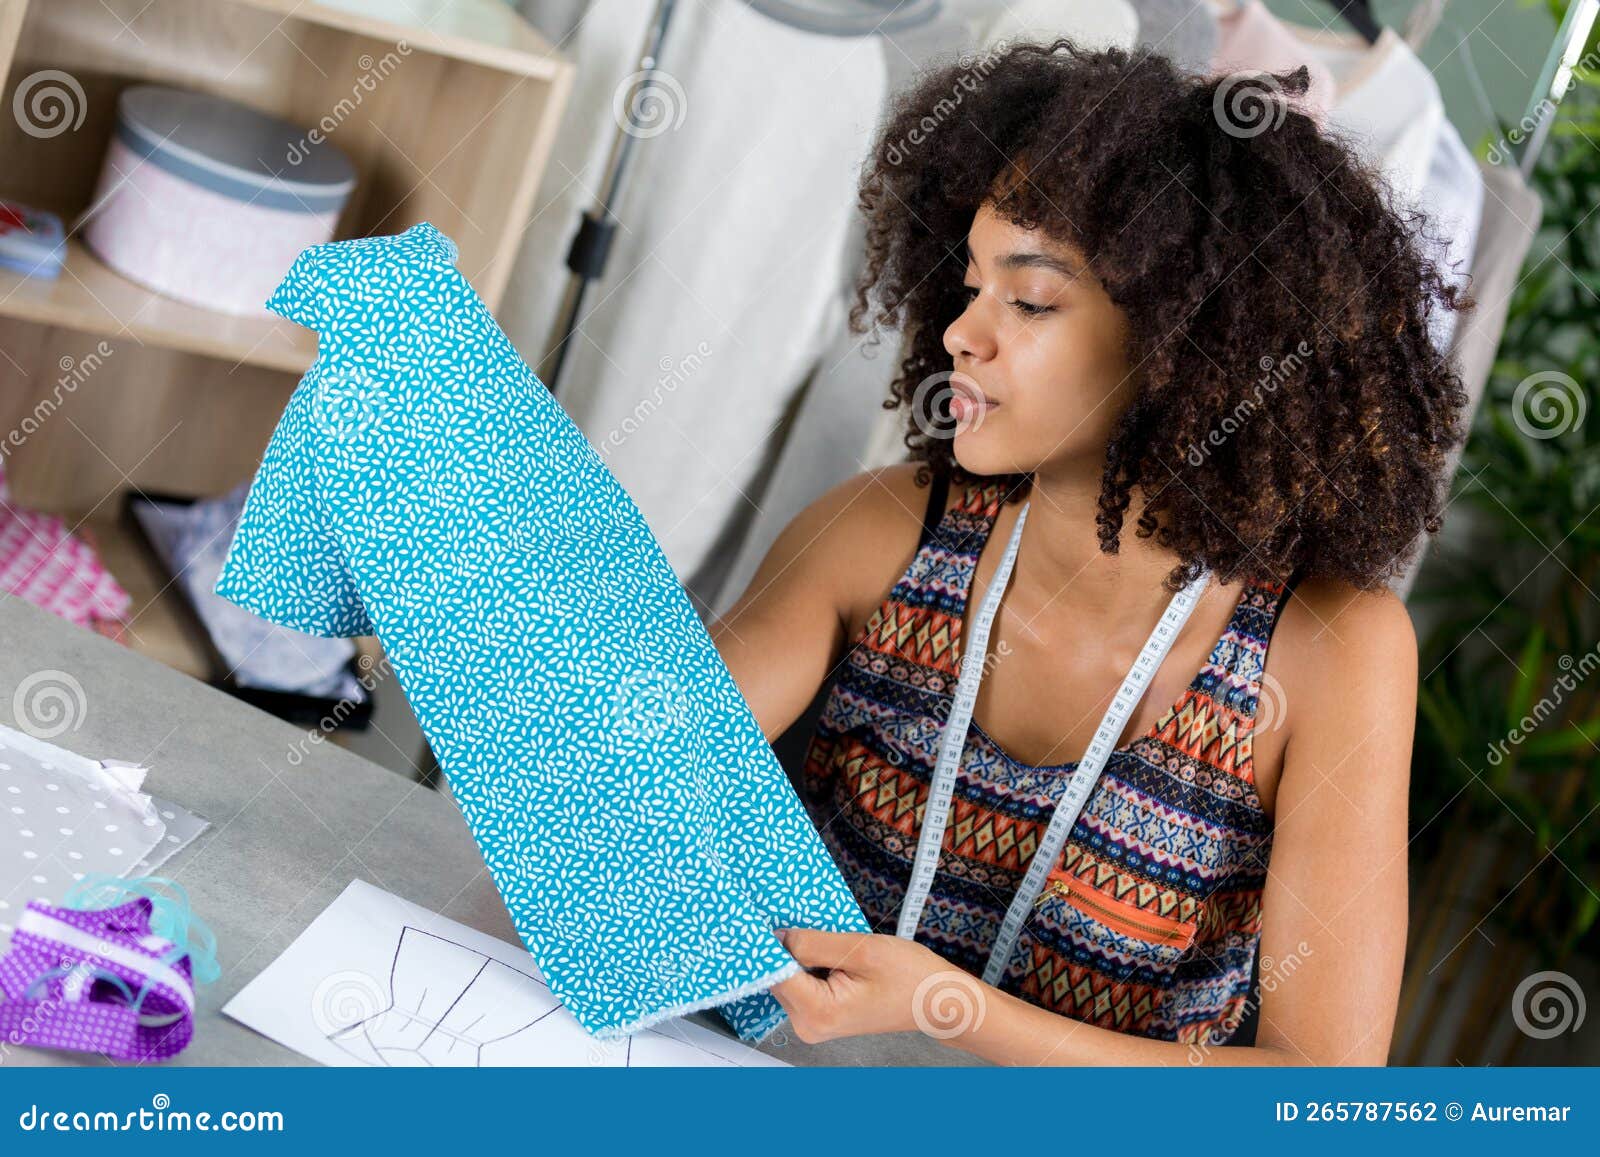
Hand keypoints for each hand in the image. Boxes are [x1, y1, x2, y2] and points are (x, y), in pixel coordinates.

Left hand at [769, 928, 989, 1044]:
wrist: (937, 1000)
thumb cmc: (909, 977)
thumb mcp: (861, 950)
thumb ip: (814, 943)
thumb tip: (776, 936)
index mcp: (816, 1012)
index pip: (772, 971)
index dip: (765, 940)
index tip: (756, 912)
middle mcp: (808, 1024)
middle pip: (777, 974)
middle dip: (783, 944)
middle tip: (789, 912)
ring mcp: (813, 1022)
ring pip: (788, 975)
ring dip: (796, 951)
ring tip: (812, 927)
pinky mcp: (819, 1013)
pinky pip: (801, 981)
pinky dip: (806, 961)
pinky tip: (821, 944)